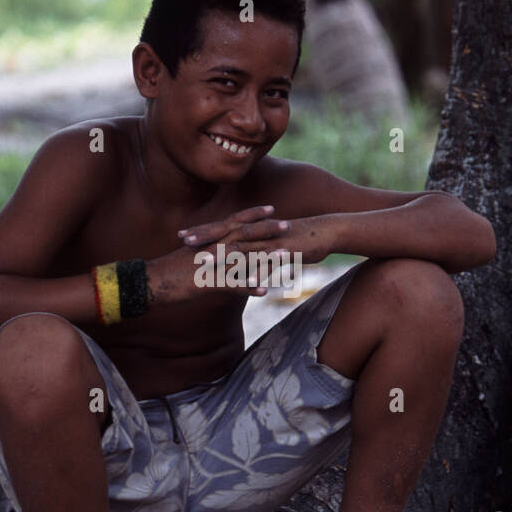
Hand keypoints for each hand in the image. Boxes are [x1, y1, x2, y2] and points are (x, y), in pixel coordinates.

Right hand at [149, 206, 289, 302]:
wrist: (150, 281)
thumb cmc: (170, 270)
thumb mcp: (191, 256)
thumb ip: (208, 250)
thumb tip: (221, 250)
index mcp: (208, 239)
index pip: (235, 221)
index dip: (254, 214)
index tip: (272, 208)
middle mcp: (211, 247)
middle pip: (244, 234)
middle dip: (267, 229)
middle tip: (288, 225)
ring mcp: (210, 264)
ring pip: (242, 258)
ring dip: (265, 256)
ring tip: (286, 255)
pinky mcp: (206, 282)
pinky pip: (231, 285)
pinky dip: (248, 287)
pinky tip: (265, 290)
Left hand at [179, 210, 336, 268]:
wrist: (328, 232)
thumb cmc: (299, 239)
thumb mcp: (273, 242)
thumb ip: (256, 249)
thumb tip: (243, 259)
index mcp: (254, 229)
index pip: (224, 228)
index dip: (204, 231)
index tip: (183, 235)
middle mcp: (260, 233)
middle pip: (227, 234)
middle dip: (205, 238)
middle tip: (183, 242)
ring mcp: (271, 242)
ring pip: (244, 249)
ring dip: (223, 257)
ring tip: (204, 264)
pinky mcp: (286, 252)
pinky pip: (269, 264)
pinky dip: (257, 274)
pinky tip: (244, 284)